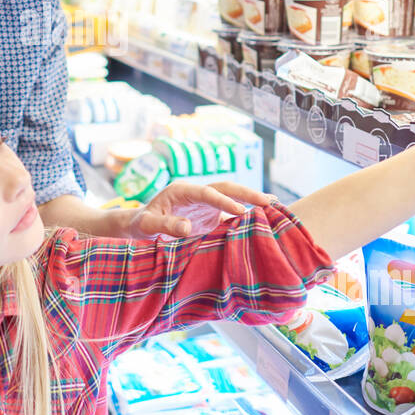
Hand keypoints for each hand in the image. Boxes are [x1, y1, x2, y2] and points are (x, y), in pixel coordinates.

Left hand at [123, 181, 272, 239]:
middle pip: (225, 188)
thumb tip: (188, 227)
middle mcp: (196, 193)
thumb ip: (166, 225)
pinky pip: (230, 211)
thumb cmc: (141, 225)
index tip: (241, 210)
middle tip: (268, 201)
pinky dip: (247, 214)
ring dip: (251, 199)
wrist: (140, 226)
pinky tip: (264, 218)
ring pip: (231, 197)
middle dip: (247, 193)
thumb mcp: (147, 226)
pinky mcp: (210, 214)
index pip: (207, 192)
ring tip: (274, 204)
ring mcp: (204, 203)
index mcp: (181, 191)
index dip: (224, 200)